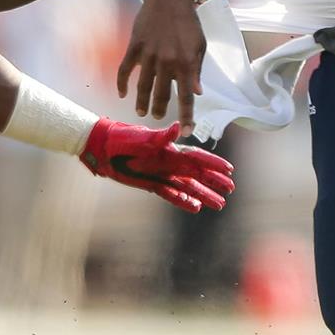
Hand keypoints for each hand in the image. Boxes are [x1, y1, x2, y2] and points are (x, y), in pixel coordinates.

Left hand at [80, 119, 234, 212]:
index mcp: (170, 150)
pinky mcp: (151, 184)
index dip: (213, 163)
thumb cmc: (123, 138)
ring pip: (187, 187)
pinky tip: (196, 207)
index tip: (229, 169)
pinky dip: (183, 201)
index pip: (197, 157)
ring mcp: (161, 174)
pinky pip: (171, 195)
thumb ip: (162, 137)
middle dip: (214, 181)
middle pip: (197, 174)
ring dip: (203, 194)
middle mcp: (169, 162)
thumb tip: (179, 127)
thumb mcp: (143, 138)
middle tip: (231, 189)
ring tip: (219, 204)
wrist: (103, 147)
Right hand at [117, 0, 204, 125]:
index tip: (186, 131)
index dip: (187, 116)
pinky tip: (123, 93)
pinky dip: (122, 83)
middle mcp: (167, 61)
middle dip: (160, 110)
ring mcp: (148, 54)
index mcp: (186, 62)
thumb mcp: (199, 45)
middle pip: (162, 94)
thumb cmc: (188, 22)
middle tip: (158, 117)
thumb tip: (197, 92)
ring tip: (141, 112)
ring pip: (143, 86)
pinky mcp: (135, 47)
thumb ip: (197, 70)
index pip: (187, 96)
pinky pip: (125, 70)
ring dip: (141, 102)